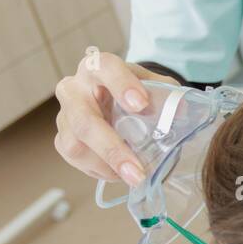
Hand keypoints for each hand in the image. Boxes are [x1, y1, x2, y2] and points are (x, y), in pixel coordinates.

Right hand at [55, 52, 179, 184]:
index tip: (141, 105)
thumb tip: (180, 110)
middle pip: (84, 119)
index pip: (105, 69)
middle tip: (138, 171)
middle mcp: (74, 88)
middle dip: (111, 148)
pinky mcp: (62, 138)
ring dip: (106, 166)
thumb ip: (167, 95)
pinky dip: (100, 170)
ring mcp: (65, 115)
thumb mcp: (155, 86)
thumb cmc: (136, 91)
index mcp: (97, 67)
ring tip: (134, 176)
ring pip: (74, 145)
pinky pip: (75, 159)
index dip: (122, 86)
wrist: (117, 99)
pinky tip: (119, 173)